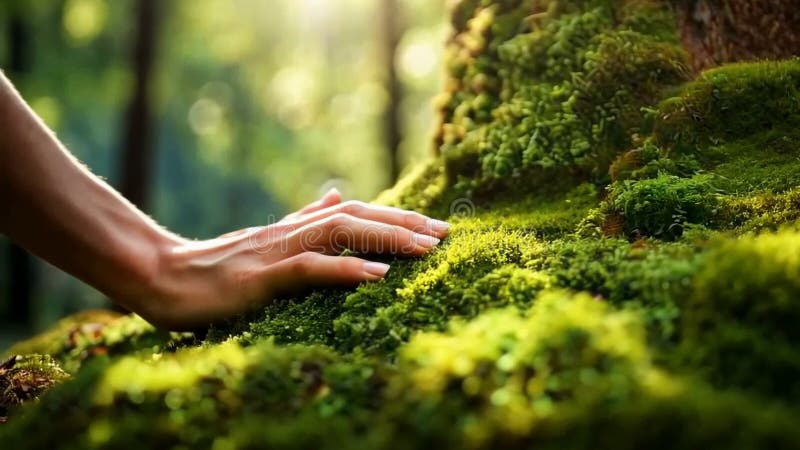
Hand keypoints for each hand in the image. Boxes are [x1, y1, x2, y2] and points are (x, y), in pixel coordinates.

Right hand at [138, 189, 450, 329]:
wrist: (161, 278)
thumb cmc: (214, 268)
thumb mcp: (265, 241)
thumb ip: (301, 219)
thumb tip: (333, 193)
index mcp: (293, 228)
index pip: (352, 213)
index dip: (394, 217)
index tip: (433, 226)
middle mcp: (289, 233)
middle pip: (355, 216)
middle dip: (403, 224)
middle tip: (444, 233)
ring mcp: (274, 252)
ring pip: (338, 234)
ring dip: (386, 239)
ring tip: (425, 249)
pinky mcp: (259, 278)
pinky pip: (308, 269)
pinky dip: (346, 270)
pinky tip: (378, 276)